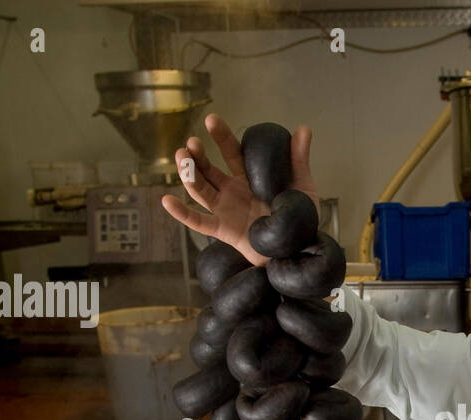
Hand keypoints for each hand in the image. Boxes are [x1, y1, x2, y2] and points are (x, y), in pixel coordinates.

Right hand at [162, 113, 320, 267]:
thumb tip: (304, 128)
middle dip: (197, 155)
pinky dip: (182, 213)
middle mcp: (232, 191)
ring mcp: (225, 210)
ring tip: (181, 158)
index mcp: (249, 177)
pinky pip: (199, 222)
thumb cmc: (298, 218)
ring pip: (200, 190)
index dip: (220, 137)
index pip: (231, 152)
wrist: (299, 249)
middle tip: (191, 142)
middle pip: (208, 169)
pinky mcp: (223, 230)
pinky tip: (167, 200)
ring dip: (188, 175)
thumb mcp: (302, 186)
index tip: (211, 120)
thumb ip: (298, 159)